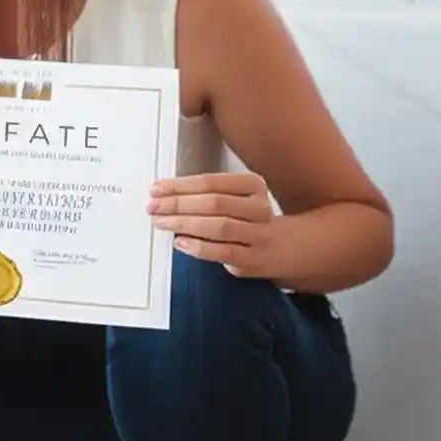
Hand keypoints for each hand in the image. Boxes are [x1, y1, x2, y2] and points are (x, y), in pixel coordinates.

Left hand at [147, 172, 275, 276]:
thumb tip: (163, 194)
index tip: (156, 189)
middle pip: (214, 203)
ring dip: (185, 224)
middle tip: (153, 206)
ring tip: (161, 222)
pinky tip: (180, 243)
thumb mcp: (235, 198)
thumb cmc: (247, 219)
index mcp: (253, 185)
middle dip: (179, 204)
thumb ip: (205, 195)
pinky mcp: (254, 259)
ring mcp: (260, 234)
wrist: (287, 246)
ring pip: (220, 227)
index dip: (180, 185)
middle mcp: (260, 208)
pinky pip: (224, 252)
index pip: (211, 181)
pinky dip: (199, 247)